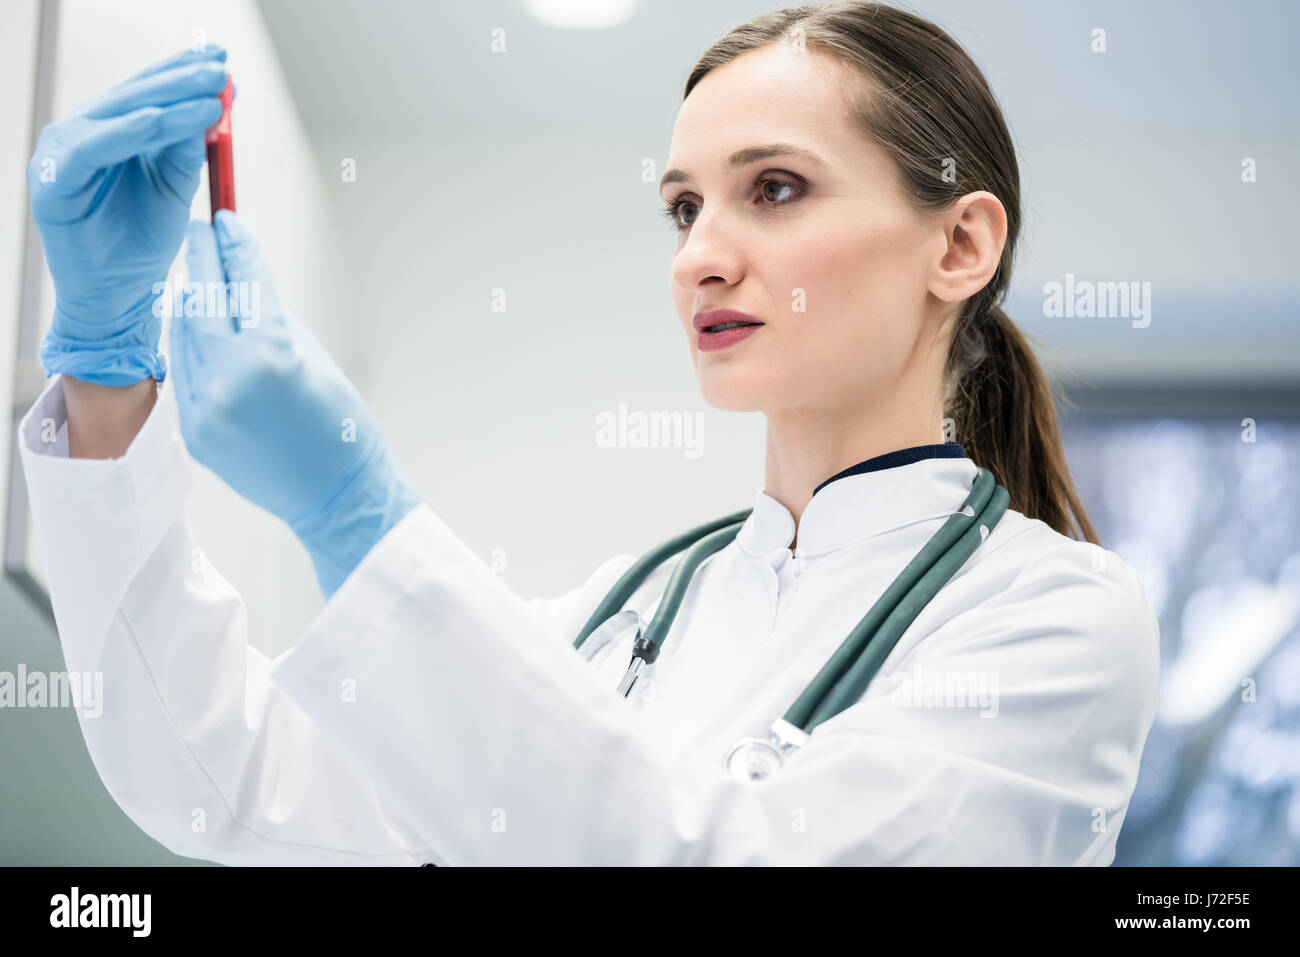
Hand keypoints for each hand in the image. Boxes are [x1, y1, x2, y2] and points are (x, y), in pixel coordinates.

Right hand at [28, 45, 230, 385]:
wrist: (120, 294)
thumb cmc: (145, 241)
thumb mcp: (176, 186)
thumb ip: (188, 146)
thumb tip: (215, 101)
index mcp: (112, 130)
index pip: (149, 91)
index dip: (184, 73)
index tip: (224, 59)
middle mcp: (84, 132)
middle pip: (136, 96)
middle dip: (182, 80)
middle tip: (220, 69)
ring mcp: (63, 153)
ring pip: (118, 116)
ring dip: (166, 102)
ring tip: (207, 94)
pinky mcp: (52, 180)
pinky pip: (91, 149)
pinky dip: (123, 133)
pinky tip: (156, 120)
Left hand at [175, 210, 419, 597]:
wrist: (335, 495)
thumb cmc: (341, 428)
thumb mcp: (312, 357)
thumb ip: (270, 317)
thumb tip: (241, 282)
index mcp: (270, 354)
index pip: (244, 281)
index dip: (236, 245)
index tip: (229, 220)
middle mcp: (228, 378)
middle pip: (201, 299)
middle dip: (202, 261)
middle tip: (203, 234)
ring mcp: (203, 407)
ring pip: (183, 334)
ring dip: (192, 303)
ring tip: (202, 282)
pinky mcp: (192, 430)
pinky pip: (184, 372)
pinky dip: (191, 347)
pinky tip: (200, 331)